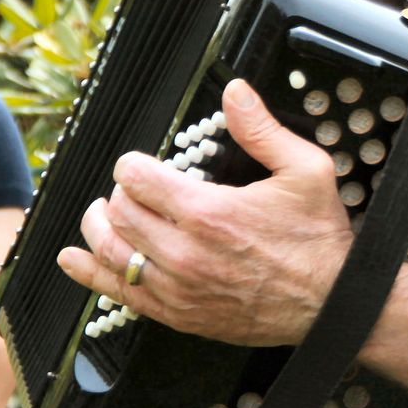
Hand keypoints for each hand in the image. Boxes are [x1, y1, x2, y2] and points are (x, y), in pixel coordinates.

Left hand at [56, 79, 353, 345]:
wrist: (332, 303)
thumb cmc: (318, 239)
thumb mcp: (305, 170)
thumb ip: (261, 129)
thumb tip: (234, 92)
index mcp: (208, 212)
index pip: (136, 178)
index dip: (131, 164)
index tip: (137, 164)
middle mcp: (185, 252)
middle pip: (118, 213)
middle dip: (117, 194)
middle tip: (127, 189)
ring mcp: (179, 288)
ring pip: (112, 253)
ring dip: (97, 229)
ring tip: (100, 215)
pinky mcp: (181, 315)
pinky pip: (122, 296)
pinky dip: (91, 275)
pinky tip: (74, 261)